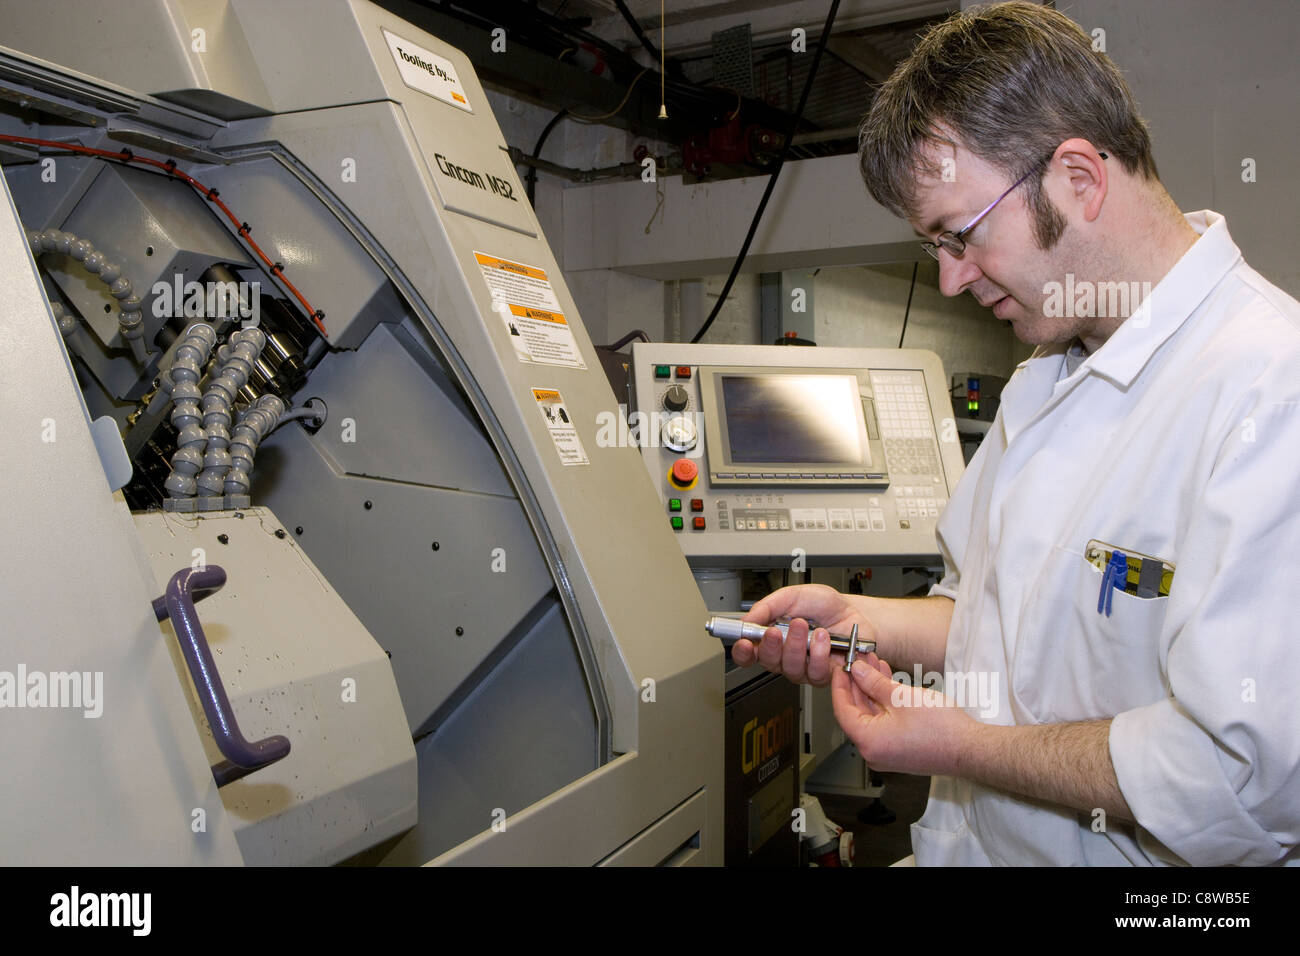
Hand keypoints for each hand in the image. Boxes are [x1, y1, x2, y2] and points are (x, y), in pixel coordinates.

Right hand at [733, 584, 871, 686]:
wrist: (854, 612)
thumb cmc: (824, 605)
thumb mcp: (792, 596)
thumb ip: (767, 606)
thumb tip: (747, 619)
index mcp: (773, 637)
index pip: (749, 652)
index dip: (743, 651)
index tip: (744, 643)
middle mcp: (785, 655)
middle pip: (767, 662)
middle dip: (770, 647)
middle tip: (775, 631)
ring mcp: (803, 667)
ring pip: (789, 668)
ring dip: (796, 647)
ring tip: (805, 626)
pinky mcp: (823, 675)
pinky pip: (814, 672)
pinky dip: (818, 654)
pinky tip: (823, 639)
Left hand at [830, 653, 975, 775]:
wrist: (970, 749)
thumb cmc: (940, 729)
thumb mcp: (901, 697)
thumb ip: (874, 682)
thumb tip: (857, 671)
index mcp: (868, 741)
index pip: (842, 709)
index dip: (840, 684)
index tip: (840, 667)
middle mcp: (873, 751)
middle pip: (856, 712)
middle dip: (858, 683)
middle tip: (860, 660)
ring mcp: (887, 751)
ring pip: (872, 715)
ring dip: (872, 690)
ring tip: (875, 664)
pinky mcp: (899, 748)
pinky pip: (884, 723)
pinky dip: (884, 703)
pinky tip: (888, 682)